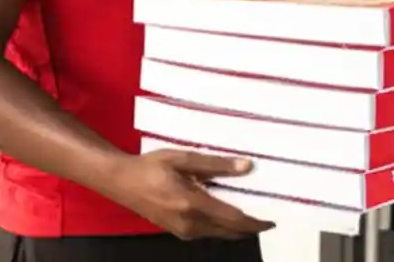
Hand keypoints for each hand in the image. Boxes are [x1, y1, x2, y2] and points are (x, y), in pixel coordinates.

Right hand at [107, 149, 274, 239]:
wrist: (120, 181)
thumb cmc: (150, 166)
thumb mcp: (183, 159)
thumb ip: (216, 165)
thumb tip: (247, 166)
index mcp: (193, 205)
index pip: (234, 219)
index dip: (256, 222)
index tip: (273, 219)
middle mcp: (190, 224)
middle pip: (229, 232)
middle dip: (250, 228)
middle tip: (267, 217)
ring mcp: (183, 231)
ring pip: (219, 234)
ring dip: (236, 228)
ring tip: (251, 214)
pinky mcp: (177, 232)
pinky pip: (207, 233)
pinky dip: (222, 227)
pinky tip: (226, 214)